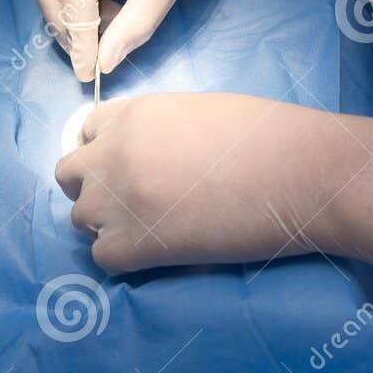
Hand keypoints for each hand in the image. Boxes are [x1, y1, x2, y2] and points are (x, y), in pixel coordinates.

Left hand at [54, 92, 372, 275]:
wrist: (303, 172)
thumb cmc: (272, 137)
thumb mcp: (202, 111)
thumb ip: (163, 130)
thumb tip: (157, 156)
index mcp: (134, 113)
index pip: (86, 132)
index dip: (106, 154)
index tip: (131, 171)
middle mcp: (114, 151)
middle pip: (69, 176)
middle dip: (94, 190)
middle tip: (134, 206)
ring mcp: (120, 198)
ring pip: (80, 219)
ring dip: (109, 227)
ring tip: (154, 232)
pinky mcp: (137, 242)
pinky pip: (102, 258)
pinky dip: (125, 261)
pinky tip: (160, 255)